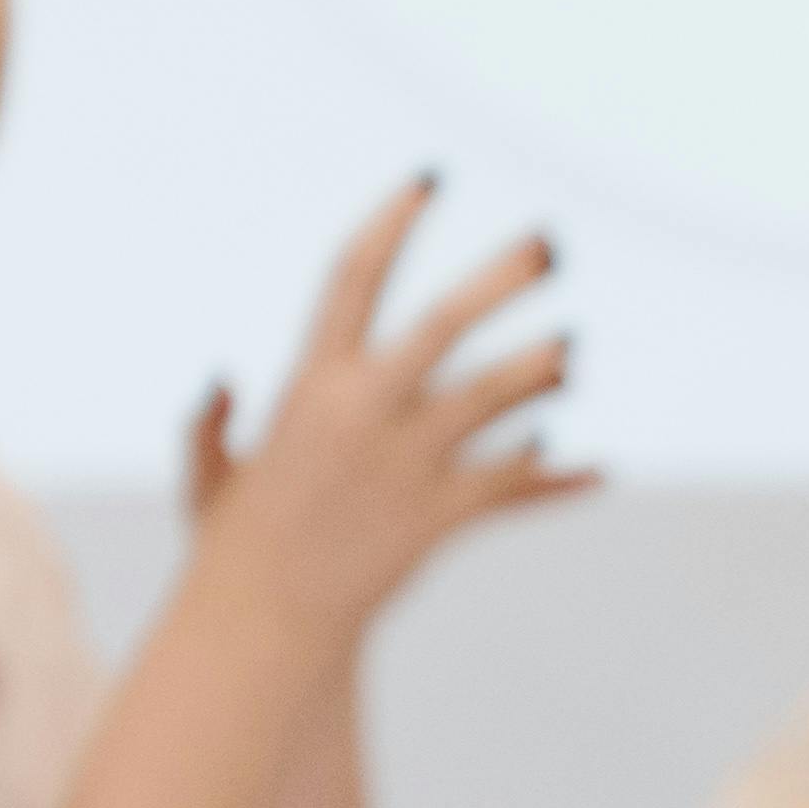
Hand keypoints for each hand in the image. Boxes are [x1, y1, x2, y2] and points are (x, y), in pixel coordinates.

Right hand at [183, 174, 594, 643]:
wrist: (260, 624)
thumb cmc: (232, 547)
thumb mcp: (212, 475)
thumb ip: (213, 425)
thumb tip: (222, 382)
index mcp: (309, 384)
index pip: (353, 277)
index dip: (391, 223)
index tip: (426, 183)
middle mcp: (363, 412)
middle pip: (445, 323)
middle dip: (503, 278)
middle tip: (550, 244)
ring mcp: (406, 463)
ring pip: (494, 399)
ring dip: (540, 369)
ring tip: (571, 351)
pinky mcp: (439, 517)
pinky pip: (510, 488)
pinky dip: (552, 479)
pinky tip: (596, 472)